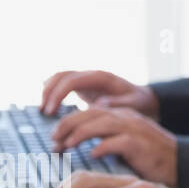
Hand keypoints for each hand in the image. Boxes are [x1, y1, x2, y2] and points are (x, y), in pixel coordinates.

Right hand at [40, 69, 159, 118]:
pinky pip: (63, 85)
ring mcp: (87, 80)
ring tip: (43, 110)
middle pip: (62, 75)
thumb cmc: (140, 103)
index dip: (58, 94)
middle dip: (49, 91)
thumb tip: (99, 104)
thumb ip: (118, 104)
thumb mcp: (134, 105)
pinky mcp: (84, 87)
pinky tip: (49, 107)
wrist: (144, 99)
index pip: (72, 80)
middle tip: (44, 112)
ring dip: (48, 91)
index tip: (50, 111)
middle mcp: (92, 75)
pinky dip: (53, 92)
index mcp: (101, 77)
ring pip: (60, 78)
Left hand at [50, 106, 177, 186]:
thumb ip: (105, 138)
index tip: (55, 138)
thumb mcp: (124, 142)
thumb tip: (75, 145)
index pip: (89, 110)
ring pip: (101, 122)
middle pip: (91, 112)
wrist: (180, 163)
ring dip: (80, 133)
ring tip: (66, 145)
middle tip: (54, 140)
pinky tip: (92, 154)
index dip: (69, 122)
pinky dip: (103, 146)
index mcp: (122, 115)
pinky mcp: (141, 144)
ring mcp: (135, 129)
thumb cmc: (149, 158)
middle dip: (68, 124)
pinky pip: (118, 141)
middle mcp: (127, 118)